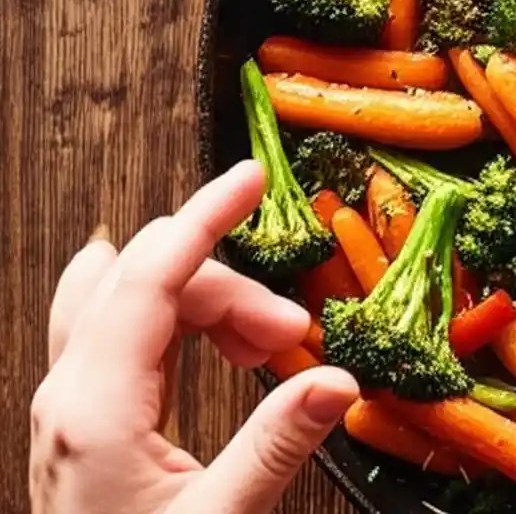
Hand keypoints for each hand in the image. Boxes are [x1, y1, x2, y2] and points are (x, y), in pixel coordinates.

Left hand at [31, 162, 358, 513]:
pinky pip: (127, 330)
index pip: (148, 279)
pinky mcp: (88, 415)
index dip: (204, 218)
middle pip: (145, 281)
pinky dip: (185, 323)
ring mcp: (72, 402)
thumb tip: (335, 380)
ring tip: (269, 348)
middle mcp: (69, 394)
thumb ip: (276, 446)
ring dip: (210, 305)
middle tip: (294, 333)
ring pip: (135, 300)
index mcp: (93, 411)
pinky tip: (223, 344)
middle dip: (229, 287)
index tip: (250, 179)